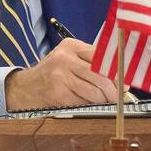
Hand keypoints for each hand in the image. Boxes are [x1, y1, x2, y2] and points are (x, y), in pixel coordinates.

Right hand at [5, 38, 119, 110]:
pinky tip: (85, 103)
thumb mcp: (70, 60)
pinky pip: (84, 101)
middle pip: (101, 75)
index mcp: (71, 46)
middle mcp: (65, 57)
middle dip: (113, 90)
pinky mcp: (58, 92)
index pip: (102, 56)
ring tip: (102, 101)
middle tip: (118, 97)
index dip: (117, 71)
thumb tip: (123, 80)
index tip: (125, 81)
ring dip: (103, 100)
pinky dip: (89, 105)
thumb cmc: (53, 74)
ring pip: (95, 91)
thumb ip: (93, 64)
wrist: (26, 88)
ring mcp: (60, 75)